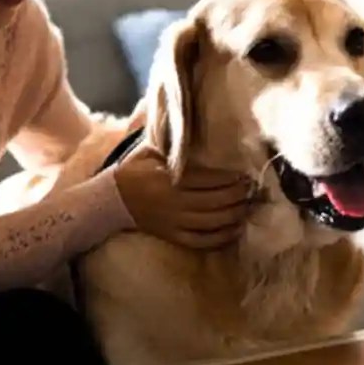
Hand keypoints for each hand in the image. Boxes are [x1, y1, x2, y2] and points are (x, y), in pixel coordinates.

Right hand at [113, 146, 251, 250]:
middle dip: (237, 197)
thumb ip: (171, 143)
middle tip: (251, 190)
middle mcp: (173, 202)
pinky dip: (220, 237)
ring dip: (233, 215)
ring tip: (247, 207)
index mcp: (168, 179)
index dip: (229, 179)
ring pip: (211, 222)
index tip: (244, 176)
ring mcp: (173, 222)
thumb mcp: (149, 151)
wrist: (112, 200)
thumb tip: (189, 123)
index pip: (206, 180)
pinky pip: (201, 240)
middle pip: (214, 202)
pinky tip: (235, 229)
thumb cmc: (135, 171)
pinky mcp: (173, 235)